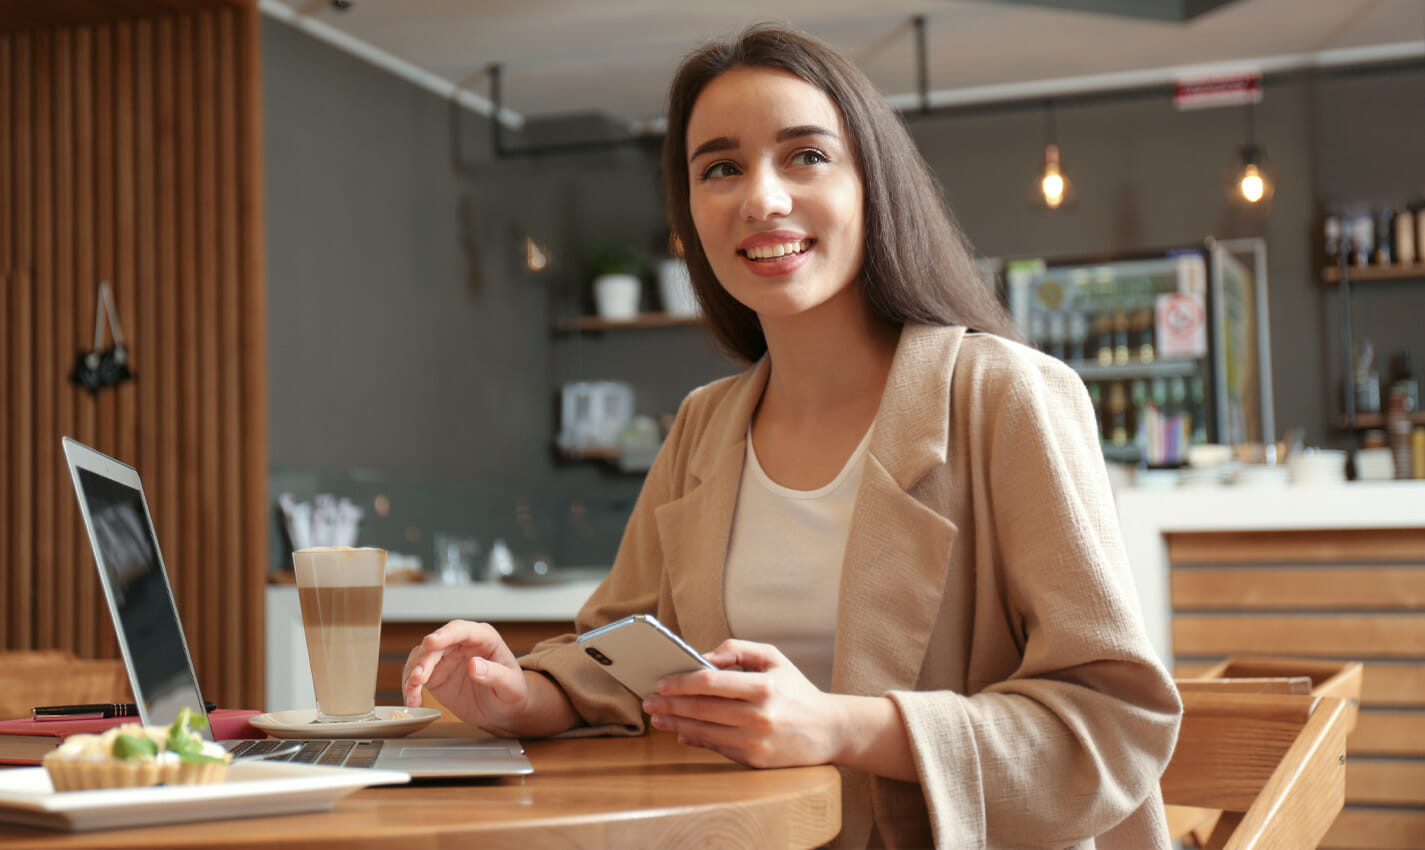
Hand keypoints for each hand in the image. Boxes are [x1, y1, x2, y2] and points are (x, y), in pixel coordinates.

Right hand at [401, 620, 531, 730]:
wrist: (504, 709)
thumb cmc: (512, 692)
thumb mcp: (511, 686)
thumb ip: (495, 674)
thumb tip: (475, 664)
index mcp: (484, 639)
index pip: (462, 630)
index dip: (445, 634)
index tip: (431, 642)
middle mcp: (461, 644)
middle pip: (436, 645)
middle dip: (424, 660)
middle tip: (418, 677)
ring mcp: (446, 658)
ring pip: (421, 657)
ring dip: (413, 672)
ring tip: (412, 691)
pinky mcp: (435, 674)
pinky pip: (416, 675)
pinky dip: (410, 686)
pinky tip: (413, 699)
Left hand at [640, 639, 842, 768]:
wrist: (830, 730)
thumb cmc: (797, 690)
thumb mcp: (774, 658)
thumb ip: (737, 650)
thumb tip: (702, 658)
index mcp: (763, 687)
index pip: (710, 682)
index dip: (680, 682)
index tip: (660, 682)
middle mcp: (759, 716)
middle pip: (701, 709)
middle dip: (669, 705)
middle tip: (648, 701)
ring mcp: (756, 742)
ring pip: (704, 732)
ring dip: (676, 724)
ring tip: (658, 717)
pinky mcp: (756, 761)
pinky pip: (717, 748)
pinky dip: (696, 740)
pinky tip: (681, 732)